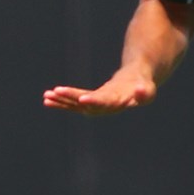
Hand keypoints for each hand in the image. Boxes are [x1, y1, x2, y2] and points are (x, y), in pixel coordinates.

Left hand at [43, 71, 157, 115]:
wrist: (137, 88)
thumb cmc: (143, 86)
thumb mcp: (147, 88)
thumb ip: (145, 92)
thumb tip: (141, 90)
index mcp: (119, 103)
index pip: (105, 102)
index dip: (94, 100)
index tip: (82, 99)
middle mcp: (105, 108)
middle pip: (87, 104)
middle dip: (71, 98)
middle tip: (55, 93)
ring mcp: (96, 107)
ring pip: (77, 105)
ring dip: (61, 101)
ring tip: (46, 97)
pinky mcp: (90, 104)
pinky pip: (73, 105)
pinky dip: (61, 102)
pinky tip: (47, 100)